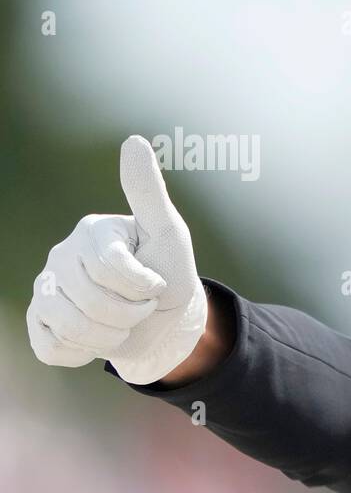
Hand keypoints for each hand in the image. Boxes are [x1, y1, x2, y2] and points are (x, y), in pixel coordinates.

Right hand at [27, 135, 207, 384]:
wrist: (164, 322)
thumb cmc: (168, 272)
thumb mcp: (169, 233)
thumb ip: (148, 191)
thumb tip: (133, 141)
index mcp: (89, 233)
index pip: (110, 268)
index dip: (143, 286)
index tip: (155, 283)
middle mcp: (60, 257)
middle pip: (94, 302)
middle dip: (131, 314)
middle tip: (141, 305)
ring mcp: (46, 291)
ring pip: (72, 328)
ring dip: (112, 336)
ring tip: (123, 323)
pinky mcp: (40, 325)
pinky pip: (52, 348)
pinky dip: (84, 352)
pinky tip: (96, 338)